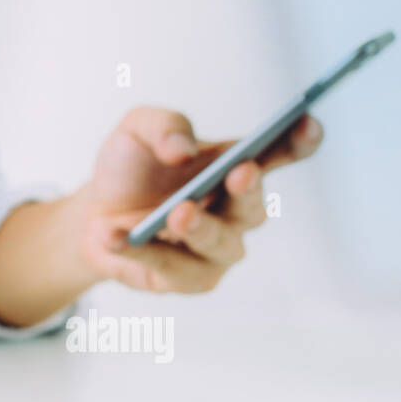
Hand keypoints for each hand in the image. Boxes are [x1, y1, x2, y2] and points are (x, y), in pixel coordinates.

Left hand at [76, 106, 322, 292]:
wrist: (93, 213)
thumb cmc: (130, 169)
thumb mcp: (137, 130)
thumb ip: (163, 127)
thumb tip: (182, 150)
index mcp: (234, 166)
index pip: (278, 154)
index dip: (298, 141)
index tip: (307, 122)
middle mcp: (235, 211)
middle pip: (253, 206)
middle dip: (248, 190)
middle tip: (239, 172)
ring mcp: (216, 249)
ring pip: (220, 244)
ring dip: (200, 228)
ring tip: (177, 213)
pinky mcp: (188, 279)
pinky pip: (168, 267)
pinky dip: (140, 251)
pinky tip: (113, 235)